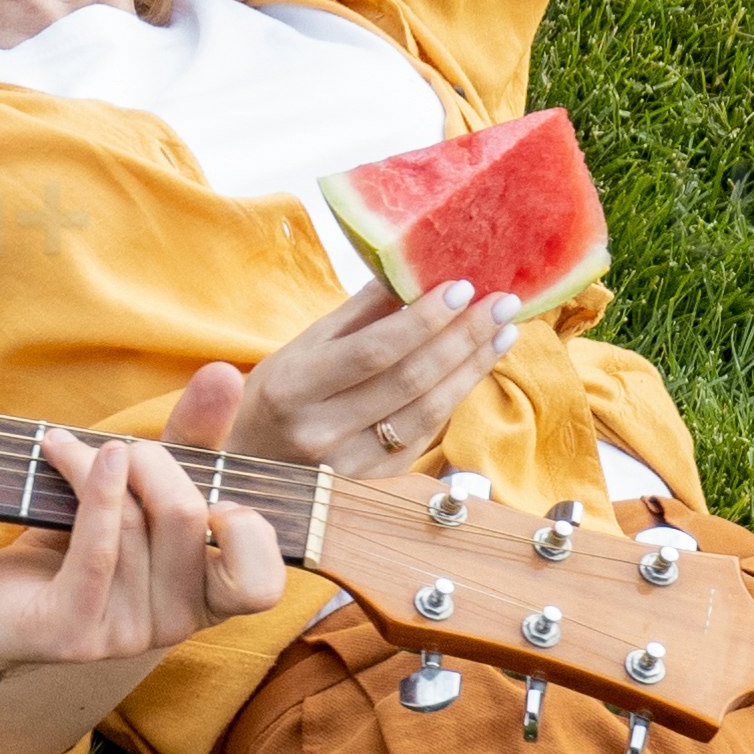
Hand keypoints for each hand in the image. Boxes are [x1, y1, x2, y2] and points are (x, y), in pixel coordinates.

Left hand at [0, 363, 309, 725]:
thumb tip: (225, 373)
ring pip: (134, 522)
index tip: (216, 493)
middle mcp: (176, 626)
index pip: (263, 584)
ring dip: (98, 463)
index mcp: (209, 599)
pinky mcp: (72, 631)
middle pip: (189, 519)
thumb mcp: (141, 488)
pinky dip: (91, 488)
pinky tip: (68, 449)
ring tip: (65, 446)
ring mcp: (125, 635)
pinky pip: (97, 547)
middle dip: (153, 462)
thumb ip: (191, 439)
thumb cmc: (76, 540)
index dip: (248, 531)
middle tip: (120, 448)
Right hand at [223, 264, 508, 479]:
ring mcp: (349, 466)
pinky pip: (426, 435)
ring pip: (429, 412)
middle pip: (411, 380)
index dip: (424, 319)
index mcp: (295, 388)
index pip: (374, 350)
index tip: (462, 286)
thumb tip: (408, 269)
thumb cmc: (274, 401)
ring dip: (473, 368)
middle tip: (502, 303)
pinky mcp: (374, 485)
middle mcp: (321, 431)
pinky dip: (455, 397)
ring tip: (502, 332)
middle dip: (464, 337)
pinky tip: (475, 369)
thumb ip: (354, 316)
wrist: (251, 472)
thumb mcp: (296, 352)